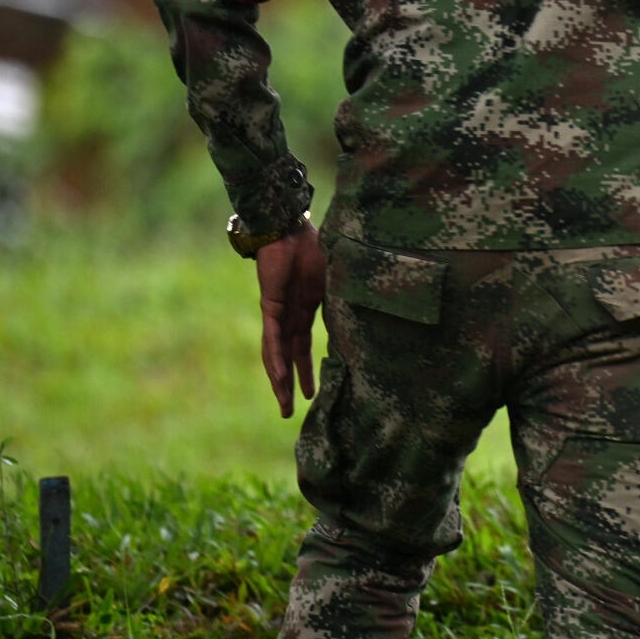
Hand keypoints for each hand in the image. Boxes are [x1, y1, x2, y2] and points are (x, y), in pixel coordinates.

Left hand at [255, 225, 326, 418]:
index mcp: (306, 307)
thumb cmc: (314, 245)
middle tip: (289, 412)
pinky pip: (271, 338)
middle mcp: (291, 314)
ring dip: (280, 380)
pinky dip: (274, 358)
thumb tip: (369, 318)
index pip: (305, 346)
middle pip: (289, 356)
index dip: (307, 369)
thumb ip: (345, 299)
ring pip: (278, 353)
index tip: (312, 391)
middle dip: (290, 384)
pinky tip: (276, 377)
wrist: (290, 226)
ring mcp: (279, 312)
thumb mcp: (337, 279)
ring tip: (283, 405)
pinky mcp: (270, 306)